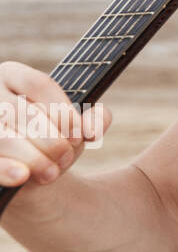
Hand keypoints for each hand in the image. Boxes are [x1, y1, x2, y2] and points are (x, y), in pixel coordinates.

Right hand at [0, 60, 111, 190]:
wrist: (23, 173)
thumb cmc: (50, 140)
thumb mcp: (74, 125)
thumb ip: (95, 119)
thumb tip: (93, 129)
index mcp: (11, 76)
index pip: (39, 85)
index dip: (64, 112)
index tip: (80, 134)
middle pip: (24, 113)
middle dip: (53, 140)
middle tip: (66, 157)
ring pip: (6, 138)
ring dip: (35, 158)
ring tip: (52, 172)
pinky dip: (7, 169)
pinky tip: (22, 176)